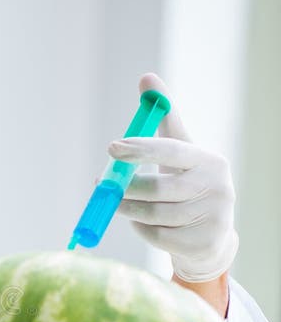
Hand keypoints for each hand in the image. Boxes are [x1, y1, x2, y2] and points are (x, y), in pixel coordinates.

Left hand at [108, 73, 237, 282]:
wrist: (210, 237)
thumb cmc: (188, 185)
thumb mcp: (180, 153)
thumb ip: (164, 119)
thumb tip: (146, 78)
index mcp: (209, 161)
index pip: (172, 150)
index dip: (140, 149)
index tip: (111, 148)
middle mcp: (217, 187)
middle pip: (159, 188)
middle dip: (127, 188)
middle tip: (104, 188)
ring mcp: (213, 217)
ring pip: (153, 214)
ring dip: (128, 209)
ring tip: (120, 204)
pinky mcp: (201, 243)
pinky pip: (156, 236)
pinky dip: (140, 229)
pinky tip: (139, 223)